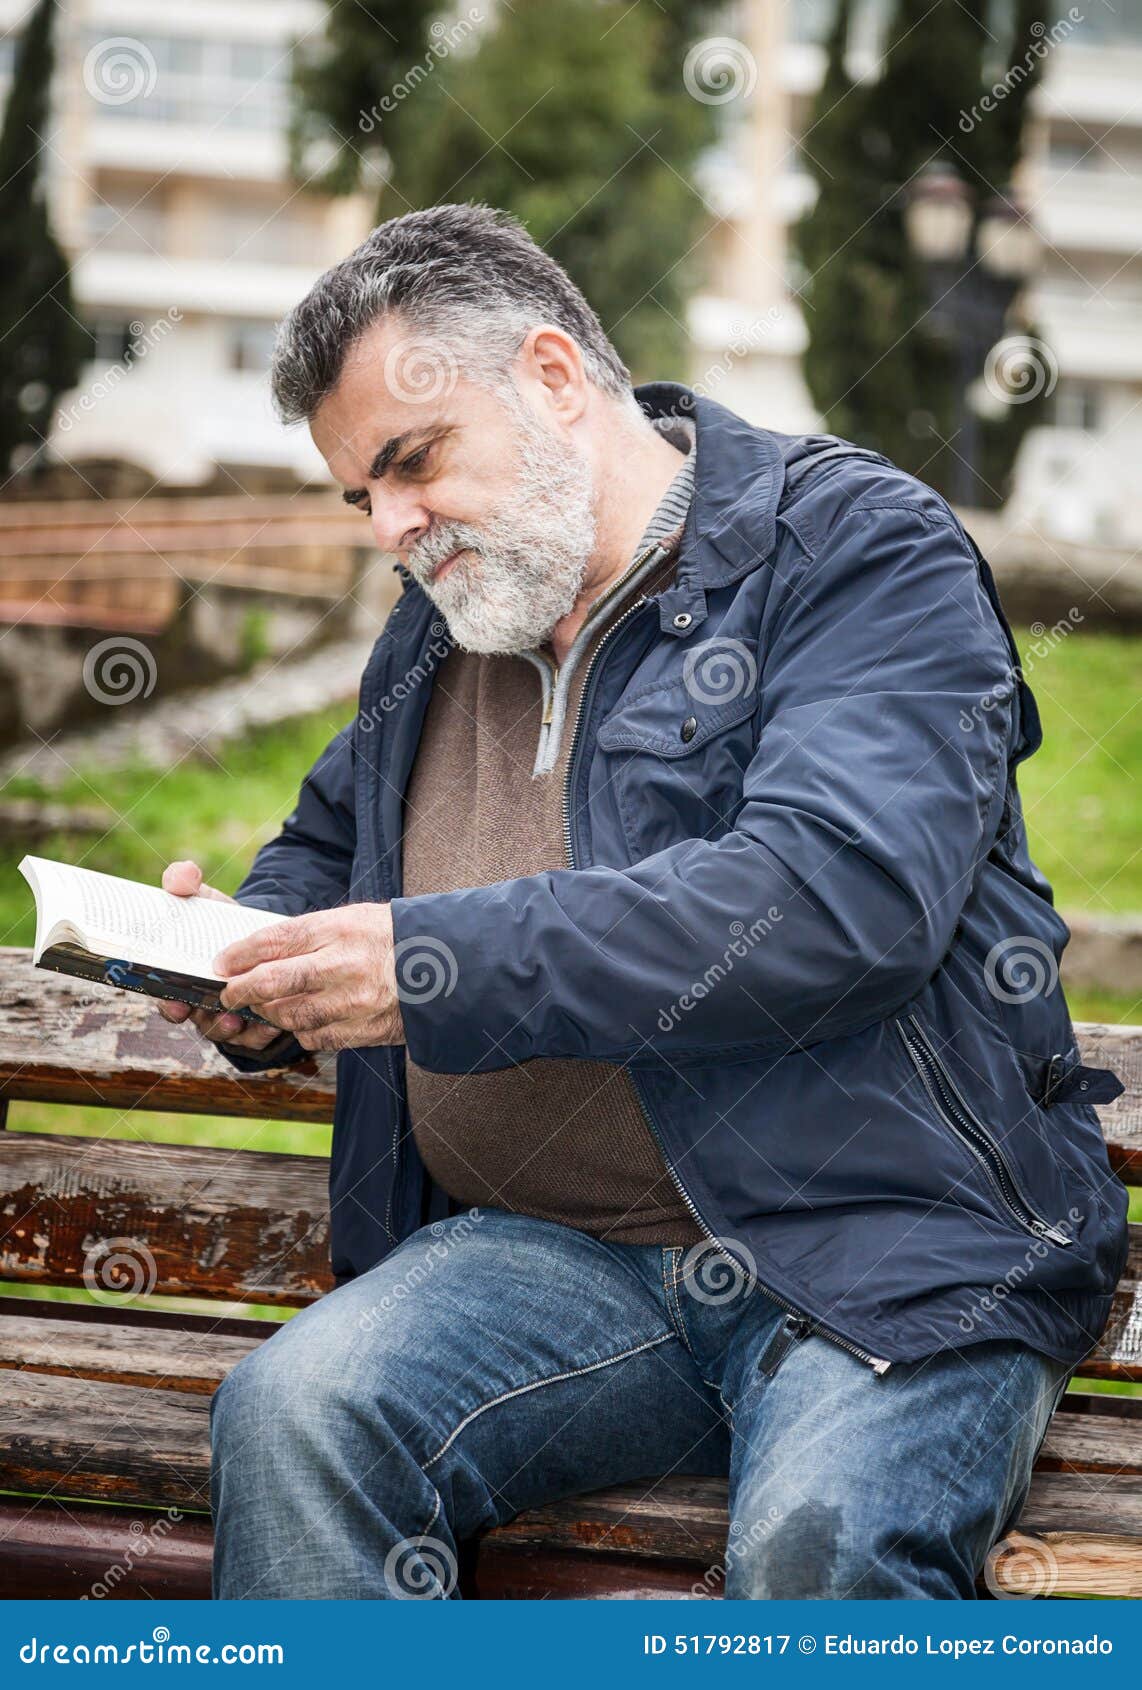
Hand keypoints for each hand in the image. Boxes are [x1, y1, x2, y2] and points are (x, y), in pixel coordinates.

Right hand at [154, 860, 285, 1053]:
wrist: (260, 936)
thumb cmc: (222, 922)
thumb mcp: (205, 900)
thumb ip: (186, 883)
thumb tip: (181, 874)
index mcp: (182, 977)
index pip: (166, 997)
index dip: (168, 1004)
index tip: (176, 1003)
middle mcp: (200, 1001)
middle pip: (198, 1020)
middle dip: (208, 1022)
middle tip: (221, 1016)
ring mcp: (226, 1015)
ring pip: (227, 1033)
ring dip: (236, 1031)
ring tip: (246, 1022)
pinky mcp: (253, 1024)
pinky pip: (256, 1038)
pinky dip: (263, 1033)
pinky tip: (274, 1026)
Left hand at [214, 903, 404, 1052]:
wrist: (447, 967)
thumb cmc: (393, 937)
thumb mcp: (352, 919)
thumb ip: (308, 935)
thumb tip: (260, 952)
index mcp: (339, 929)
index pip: (274, 941)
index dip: (240, 954)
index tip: (221, 964)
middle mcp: (343, 966)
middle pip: (274, 982)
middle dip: (242, 990)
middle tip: (229, 993)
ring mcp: (353, 1002)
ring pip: (290, 1014)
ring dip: (269, 1012)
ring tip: (265, 1005)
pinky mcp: (363, 1030)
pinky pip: (315, 1036)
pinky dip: (301, 1029)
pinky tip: (301, 1019)